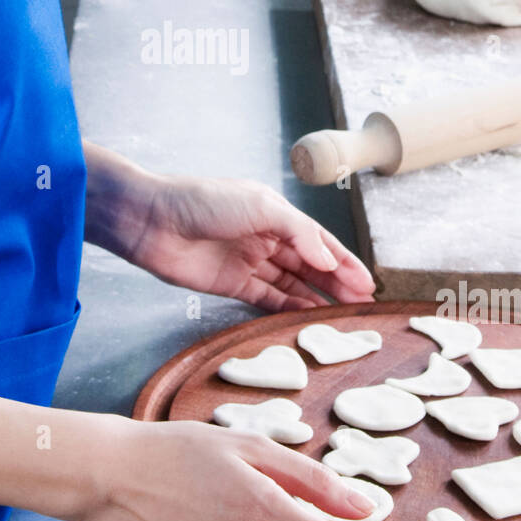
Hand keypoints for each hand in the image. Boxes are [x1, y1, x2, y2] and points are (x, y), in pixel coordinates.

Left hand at [85, 148, 374, 310]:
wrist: (152, 221)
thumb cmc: (204, 202)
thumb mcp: (261, 206)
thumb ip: (298, 232)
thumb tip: (329, 259)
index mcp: (275, 212)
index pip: (319, 241)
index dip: (344, 262)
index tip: (367, 284)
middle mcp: (265, 236)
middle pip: (310, 264)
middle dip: (337, 283)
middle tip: (362, 305)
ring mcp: (248, 261)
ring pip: (292, 283)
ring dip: (317, 298)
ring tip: (342, 316)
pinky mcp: (231, 284)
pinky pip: (267, 298)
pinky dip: (288, 308)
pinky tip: (308, 318)